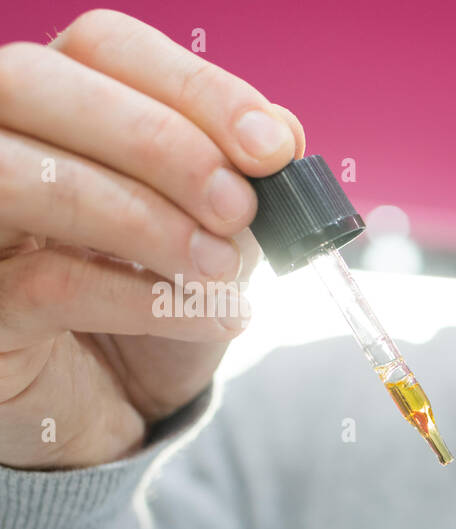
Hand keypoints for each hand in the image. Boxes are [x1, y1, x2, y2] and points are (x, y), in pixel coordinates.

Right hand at [0, 10, 303, 468]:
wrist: (120, 408)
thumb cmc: (158, 305)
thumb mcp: (212, 236)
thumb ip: (238, 178)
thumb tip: (281, 133)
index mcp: (58, 107)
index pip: (104, 46)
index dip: (194, 86)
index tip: (272, 147)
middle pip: (40, 83)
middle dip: (161, 143)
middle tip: (240, 209)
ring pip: (22, 176)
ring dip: (146, 218)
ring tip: (225, 269)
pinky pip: (45, 283)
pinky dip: (144, 300)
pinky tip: (209, 318)